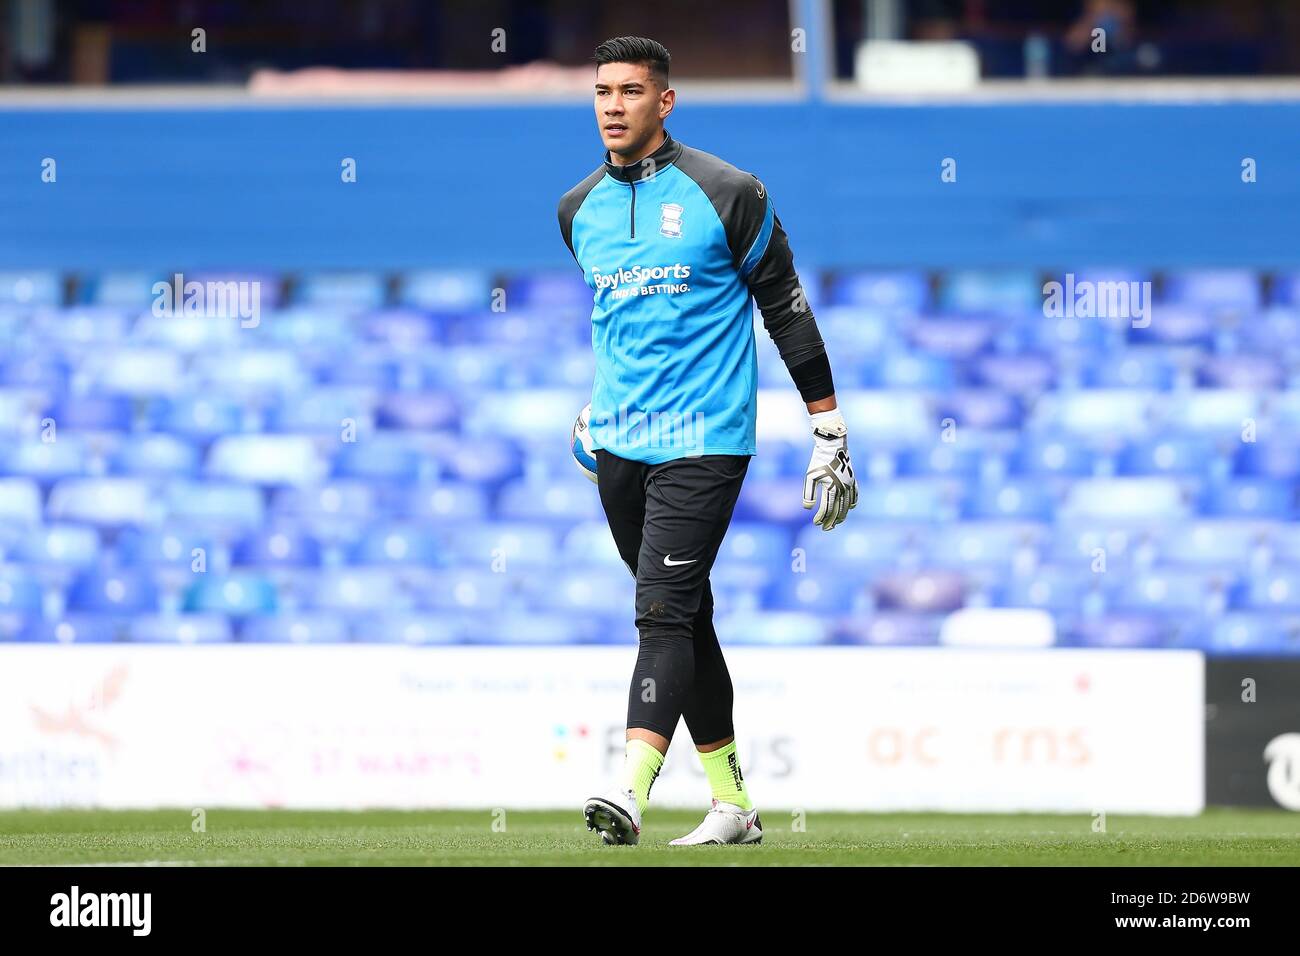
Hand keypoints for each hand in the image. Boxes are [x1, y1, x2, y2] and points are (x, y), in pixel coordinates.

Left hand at [803, 411, 857, 530]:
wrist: (833, 446)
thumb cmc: (818, 460)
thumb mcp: (810, 477)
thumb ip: (809, 493)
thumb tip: (808, 508)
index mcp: (832, 489)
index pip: (827, 509)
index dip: (821, 518)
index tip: (815, 523)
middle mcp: (843, 489)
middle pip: (838, 511)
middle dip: (831, 521)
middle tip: (825, 528)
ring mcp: (850, 485)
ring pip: (848, 506)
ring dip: (842, 516)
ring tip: (836, 522)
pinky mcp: (853, 480)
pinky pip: (855, 495)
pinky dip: (852, 504)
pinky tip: (850, 508)